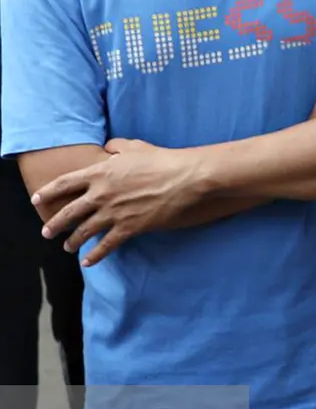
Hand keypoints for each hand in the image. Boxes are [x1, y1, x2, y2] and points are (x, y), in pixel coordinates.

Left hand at [32, 139, 207, 263]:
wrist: (185, 178)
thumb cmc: (162, 160)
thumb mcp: (136, 146)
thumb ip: (116, 147)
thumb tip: (107, 148)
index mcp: (99, 173)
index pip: (64, 183)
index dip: (47, 192)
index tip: (36, 200)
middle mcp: (101, 194)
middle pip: (68, 212)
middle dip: (54, 224)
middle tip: (47, 232)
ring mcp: (114, 212)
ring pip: (84, 231)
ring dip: (73, 241)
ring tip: (68, 247)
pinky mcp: (130, 227)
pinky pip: (107, 245)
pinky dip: (96, 255)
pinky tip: (88, 261)